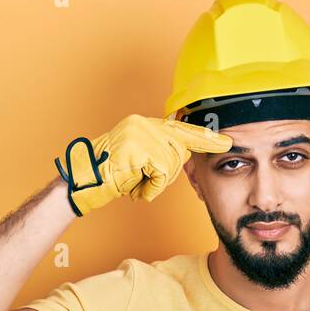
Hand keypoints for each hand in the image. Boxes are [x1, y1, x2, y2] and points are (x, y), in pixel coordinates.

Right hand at [55, 114, 231, 215]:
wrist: (83, 182)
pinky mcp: (137, 148)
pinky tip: (132, 185)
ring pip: (170, 165)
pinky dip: (150, 187)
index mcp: (144, 124)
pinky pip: (161, 174)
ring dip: (153, 182)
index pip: (181, 129)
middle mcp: (143, 123)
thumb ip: (159, 153)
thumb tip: (184, 155)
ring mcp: (139, 134)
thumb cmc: (108, 177)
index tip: (226, 141)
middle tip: (138, 179)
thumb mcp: (137, 160)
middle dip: (164, 174)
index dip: (204, 137)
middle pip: (179, 152)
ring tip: (131, 181)